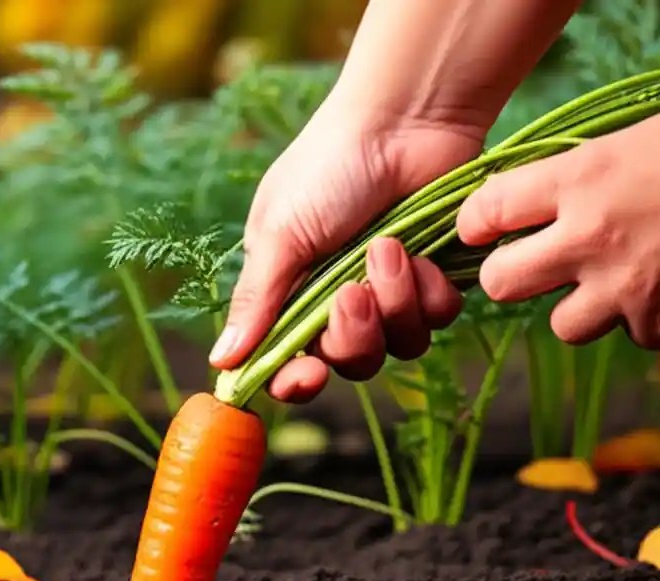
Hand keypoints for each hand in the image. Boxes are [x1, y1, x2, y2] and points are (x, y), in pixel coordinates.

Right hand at [211, 100, 482, 402]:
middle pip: (348, 361)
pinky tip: (419, 250)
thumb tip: (221, 363)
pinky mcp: (434, 278)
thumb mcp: (279, 235)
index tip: (308, 375)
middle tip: (351, 293)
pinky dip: (430, 290)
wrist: (405, 119)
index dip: (296, 381)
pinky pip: (438, 319)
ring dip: (394, 304)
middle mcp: (336, 298)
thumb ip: (254, 304)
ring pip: (398, 346)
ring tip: (389, 250)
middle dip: (352, 335)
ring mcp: (388, 290)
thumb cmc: (328, 168)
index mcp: (288, 289)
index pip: (286, 361)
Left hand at [458, 107, 659, 349]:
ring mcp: (627, 285)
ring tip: (616, 276)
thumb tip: (527, 205)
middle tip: (533, 263)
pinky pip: (632, 334)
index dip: (477, 221)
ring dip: (582, 305)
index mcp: (579, 177)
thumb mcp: (633, 143)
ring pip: (563, 324)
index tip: (485, 226)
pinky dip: (644, 317)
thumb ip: (575, 177)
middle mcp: (591, 236)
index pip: (484, 211)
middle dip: (510, 275)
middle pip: (500, 283)